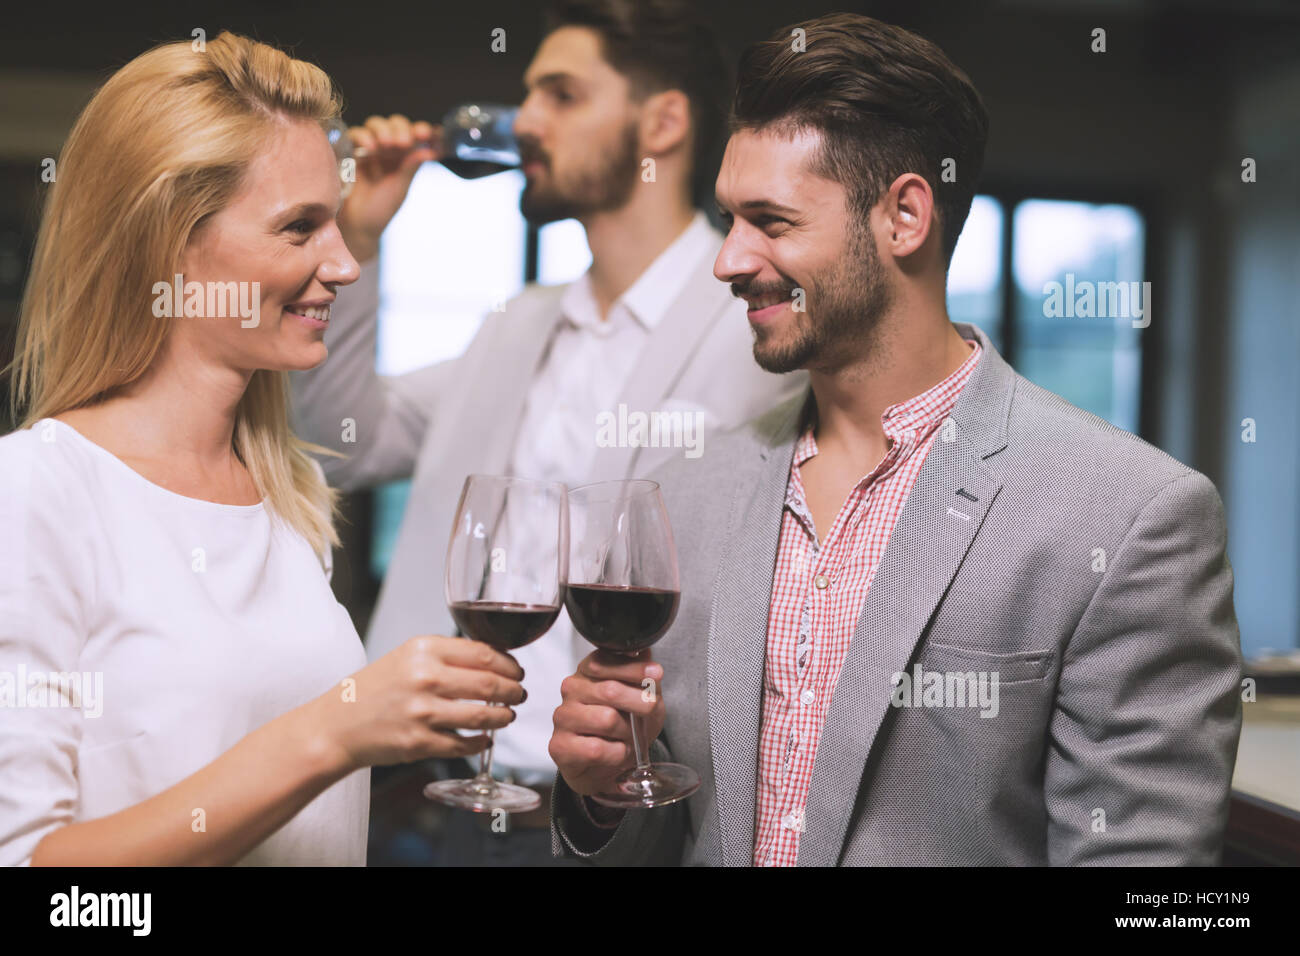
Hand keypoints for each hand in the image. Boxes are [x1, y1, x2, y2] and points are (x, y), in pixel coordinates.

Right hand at [310, 635, 524, 771]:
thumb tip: (492, 661)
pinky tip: (485, 738)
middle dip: (514, 691)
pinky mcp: (420, 742)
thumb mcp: (406, 656)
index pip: (484, 653)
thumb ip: (446, 655)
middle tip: (519, 694)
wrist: (337, 725)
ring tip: (507, 716)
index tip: (517, 671)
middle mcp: (425, 678)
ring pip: (484, 716)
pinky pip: (465, 744)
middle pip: (491, 684)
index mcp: (424, 649)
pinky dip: (481, 742)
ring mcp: (423, 712)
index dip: (509, 665)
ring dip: (503, 717)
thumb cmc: (374, 689)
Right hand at [338, 113, 442, 262]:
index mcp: (405, 156)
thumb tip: (430, 150)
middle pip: (395, 124)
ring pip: (376, 124)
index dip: (422, 130)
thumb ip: (411, 167)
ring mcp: (369, 148)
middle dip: (402, 129)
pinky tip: (369, 147)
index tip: (428, 133)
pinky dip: (363, 136)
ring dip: (383, 130)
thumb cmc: (381, 209)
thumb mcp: (400, 188)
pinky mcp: (349, 151)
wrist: (357, 225)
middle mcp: (388, 149)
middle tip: (404, 143)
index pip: (415, 135)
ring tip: (387, 145)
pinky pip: (354, 134)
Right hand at [549, 650, 665, 796]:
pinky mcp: (560, 745)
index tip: (656, 674)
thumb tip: (649, 661)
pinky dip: (616, 753)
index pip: (607, 661)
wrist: (610, 764)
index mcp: (588, 670)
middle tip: (648, 711)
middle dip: (639, 703)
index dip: (634, 668)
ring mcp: (563, 716)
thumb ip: (644, 678)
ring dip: (627, 732)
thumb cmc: (625, 725)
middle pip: (610, 691)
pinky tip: (616, 751)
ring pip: (606, 720)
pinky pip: (596, 749)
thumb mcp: (642, 697)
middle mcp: (572, 689)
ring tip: (629, 737)